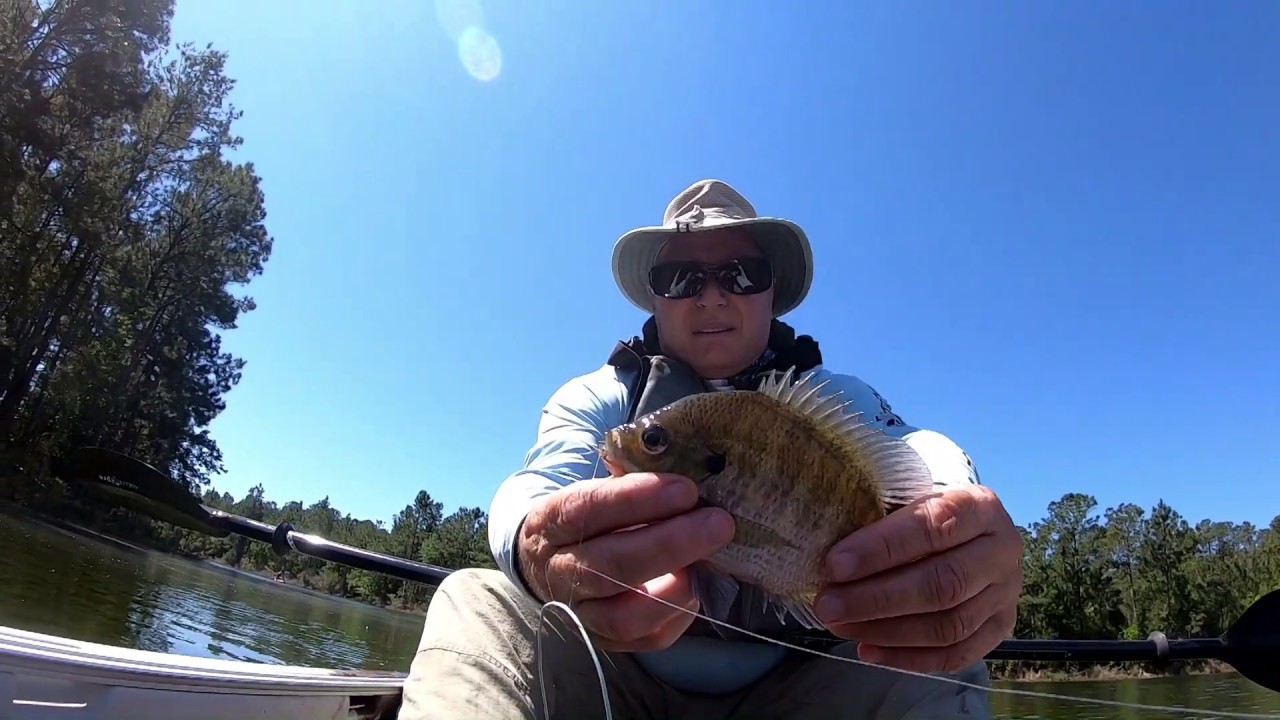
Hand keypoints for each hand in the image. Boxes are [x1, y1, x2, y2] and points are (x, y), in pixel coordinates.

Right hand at [517, 472, 734, 651]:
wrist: (554, 562)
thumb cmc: (591, 516)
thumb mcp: (597, 488)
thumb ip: (630, 478)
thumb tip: (682, 462)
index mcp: (550, 523)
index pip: (585, 510)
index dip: (635, 499)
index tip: (685, 488)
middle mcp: (558, 573)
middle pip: (608, 566)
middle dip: (669, 544)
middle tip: (718, 523)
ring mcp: (580, 613)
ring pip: (622, 616)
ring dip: (674, 590)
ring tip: (709, 560)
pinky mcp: (606, 641)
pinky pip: (647, 638)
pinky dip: (678, 613)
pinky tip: (696, 585)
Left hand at [813, 484, 1022, 672]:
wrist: (967, 531)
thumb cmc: (924, 514)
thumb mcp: (908, 500)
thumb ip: (880, 524)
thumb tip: (832, 564)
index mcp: (981, 507)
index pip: (932, 526)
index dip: (881, 548)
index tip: (835, 565)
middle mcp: (1003, 550)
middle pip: (943, 584)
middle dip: (877, 598)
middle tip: (829, 604)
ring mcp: (1006, 594)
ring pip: (949, 625)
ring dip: (887, 631)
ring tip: (841, 626)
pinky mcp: (1000, 628)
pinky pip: (956, 655)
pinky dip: (908, 658)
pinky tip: (868, 650)